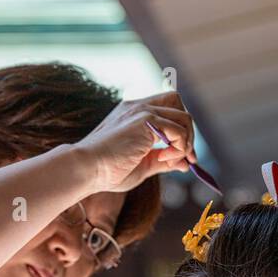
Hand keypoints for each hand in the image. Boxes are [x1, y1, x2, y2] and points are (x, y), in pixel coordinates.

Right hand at [75, 90, 195, 192]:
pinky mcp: (146, 120)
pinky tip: (165, 159)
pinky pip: (178, 130)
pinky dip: (179, 148)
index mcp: (136, 114)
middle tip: (187, 158)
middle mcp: (140, 106)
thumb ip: (164, 161)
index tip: (184, 156)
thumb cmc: (108, 171)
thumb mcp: (143, 166)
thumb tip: (186, 164)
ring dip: (186, 142)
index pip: (169, 109)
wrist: (88, 169)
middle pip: (179, 105)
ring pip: (184, 116)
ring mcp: (143, 110)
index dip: (182, 130)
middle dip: (189, 132)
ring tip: (170, 160)